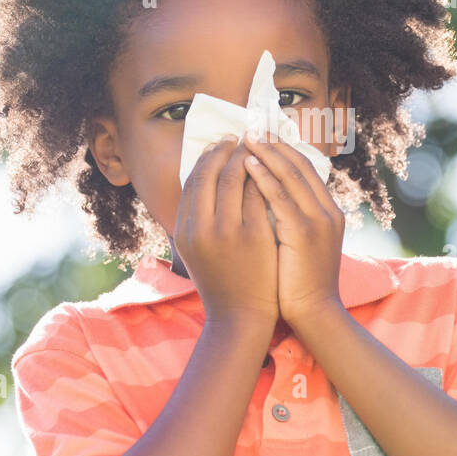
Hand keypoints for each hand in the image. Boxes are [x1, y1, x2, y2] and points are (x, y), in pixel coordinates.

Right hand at [172, 135, 278, 327]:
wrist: (240, 318)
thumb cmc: (221, 283)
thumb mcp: (196, 252)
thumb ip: (196, 221)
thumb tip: (200, 184)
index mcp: (184, 230)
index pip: (192, 182)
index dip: (205, 159)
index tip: (217, 146)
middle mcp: (201, 228)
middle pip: (210, 174)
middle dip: (224, 151)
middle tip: (237, 138)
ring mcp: (228, 231)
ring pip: (235, 179)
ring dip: (246, 157)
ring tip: (256, 147)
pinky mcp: (255, 236)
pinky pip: (259, 195)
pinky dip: (264, 177)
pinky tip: (271, 169)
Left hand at [240, 129, 343, 326]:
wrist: (315, 314)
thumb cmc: (300, 284)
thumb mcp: (300, 245)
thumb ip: (290, 220)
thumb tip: (265, 199)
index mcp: (328, 212)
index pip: (306, 169)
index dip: (283, 150)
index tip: (261, 136)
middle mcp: (327, 211)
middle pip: (300, 165)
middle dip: (274, 144)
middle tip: (251, 128)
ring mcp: (318, 220)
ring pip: (291, 175)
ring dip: (267, 153)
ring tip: (245, 139)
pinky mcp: (304, 233)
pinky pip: (280, 196)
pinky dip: (264, 177)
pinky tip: (248, 165)